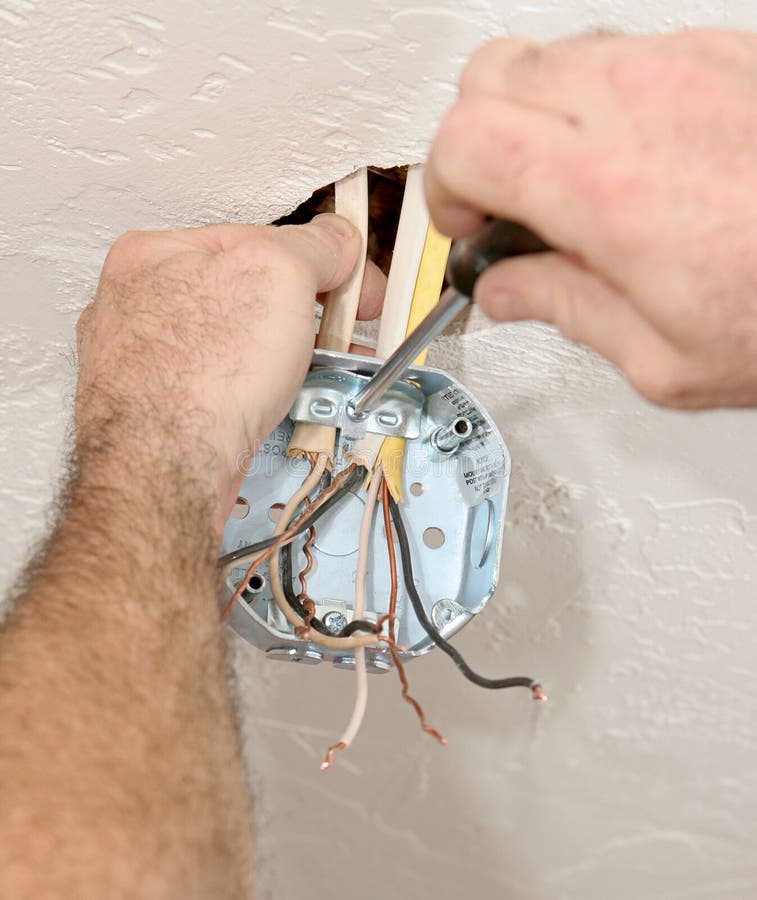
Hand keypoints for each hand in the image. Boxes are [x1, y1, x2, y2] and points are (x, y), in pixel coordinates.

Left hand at [75, 215, 382, 522]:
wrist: (164, 472)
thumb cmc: (198, 378)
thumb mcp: (278, 274)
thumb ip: (312, 246)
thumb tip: (334, 239)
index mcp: (155, 254)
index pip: (257, 239)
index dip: (319, 260)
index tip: (353, 287)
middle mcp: (138, 305)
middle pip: (245, 292)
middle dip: (303, 313)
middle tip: (340, 332)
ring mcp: (143, 362)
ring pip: (234, 343)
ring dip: (283, 355)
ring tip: (315, 371)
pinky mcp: (157, 411)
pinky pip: (220, 386)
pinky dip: (254, 391)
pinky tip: (273, 400)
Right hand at [425, 30, 756, 407]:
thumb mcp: (665, 359)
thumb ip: (564, 309)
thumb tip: (504, 287)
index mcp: (611, 195)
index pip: (463, 142)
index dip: (442, 187)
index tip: (467, 228)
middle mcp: (640, 110)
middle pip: (488, 77)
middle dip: (471, 142)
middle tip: (502, 203)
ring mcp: (684, 67)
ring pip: (548, 56)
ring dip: (530, 117)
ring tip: (566, 184)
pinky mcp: (721, 52)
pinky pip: (618, 54)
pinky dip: (594, 100)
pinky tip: (626, 158)